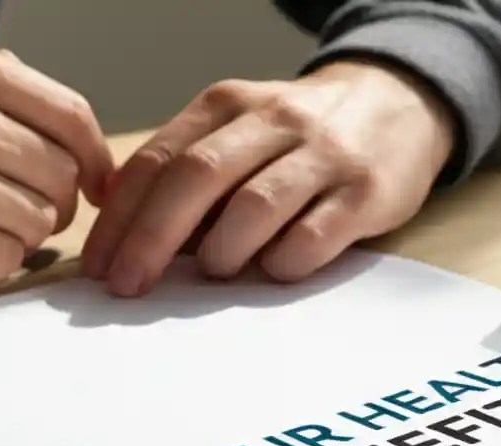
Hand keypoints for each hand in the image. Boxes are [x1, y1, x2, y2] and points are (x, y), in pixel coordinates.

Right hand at [0, 42, 112, 285]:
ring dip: (17, 234)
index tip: (97, 187)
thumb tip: (92, 146)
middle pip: (63, 177)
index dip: (96, 160)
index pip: (72, 116)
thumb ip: (6, 97)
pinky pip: (6, 260)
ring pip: (41, 222)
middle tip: (8, 208)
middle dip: (49, 203)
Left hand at [82, 59, 455, 296]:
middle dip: (154, 238)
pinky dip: (286, 261)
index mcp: (229, 105)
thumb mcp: (242, 130)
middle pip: (198, 177)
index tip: (99, 265)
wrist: (401, 105)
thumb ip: (188, 170)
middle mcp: (275, 121)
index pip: (160, 159)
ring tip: (214, 272)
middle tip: (130, 285)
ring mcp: (324, 155)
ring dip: (222, 250)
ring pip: (257, 204)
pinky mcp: (366, 192)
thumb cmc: (305, 136)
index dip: (122, 216)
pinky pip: (317, 234)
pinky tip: (275, 271)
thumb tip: (122, 232)